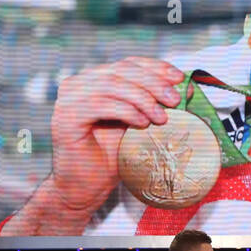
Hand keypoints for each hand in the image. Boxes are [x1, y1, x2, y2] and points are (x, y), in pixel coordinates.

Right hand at [6, 57, 184, 230]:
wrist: (86, 187)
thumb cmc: (112, 157)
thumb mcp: (138, 124)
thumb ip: (154, 104)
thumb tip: (186, 88)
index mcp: (94, 80)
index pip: (128, 63)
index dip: (155, 67)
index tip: (179, 78)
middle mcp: (77, 84)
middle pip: (120, 71)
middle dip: (153, 83)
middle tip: (174, 100)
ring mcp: (67, 99)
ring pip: (111, 84)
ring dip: (142, 98)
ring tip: (161, 117)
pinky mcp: (64, 117)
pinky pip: (99, 104)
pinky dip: (126, 111)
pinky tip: (142, 123)